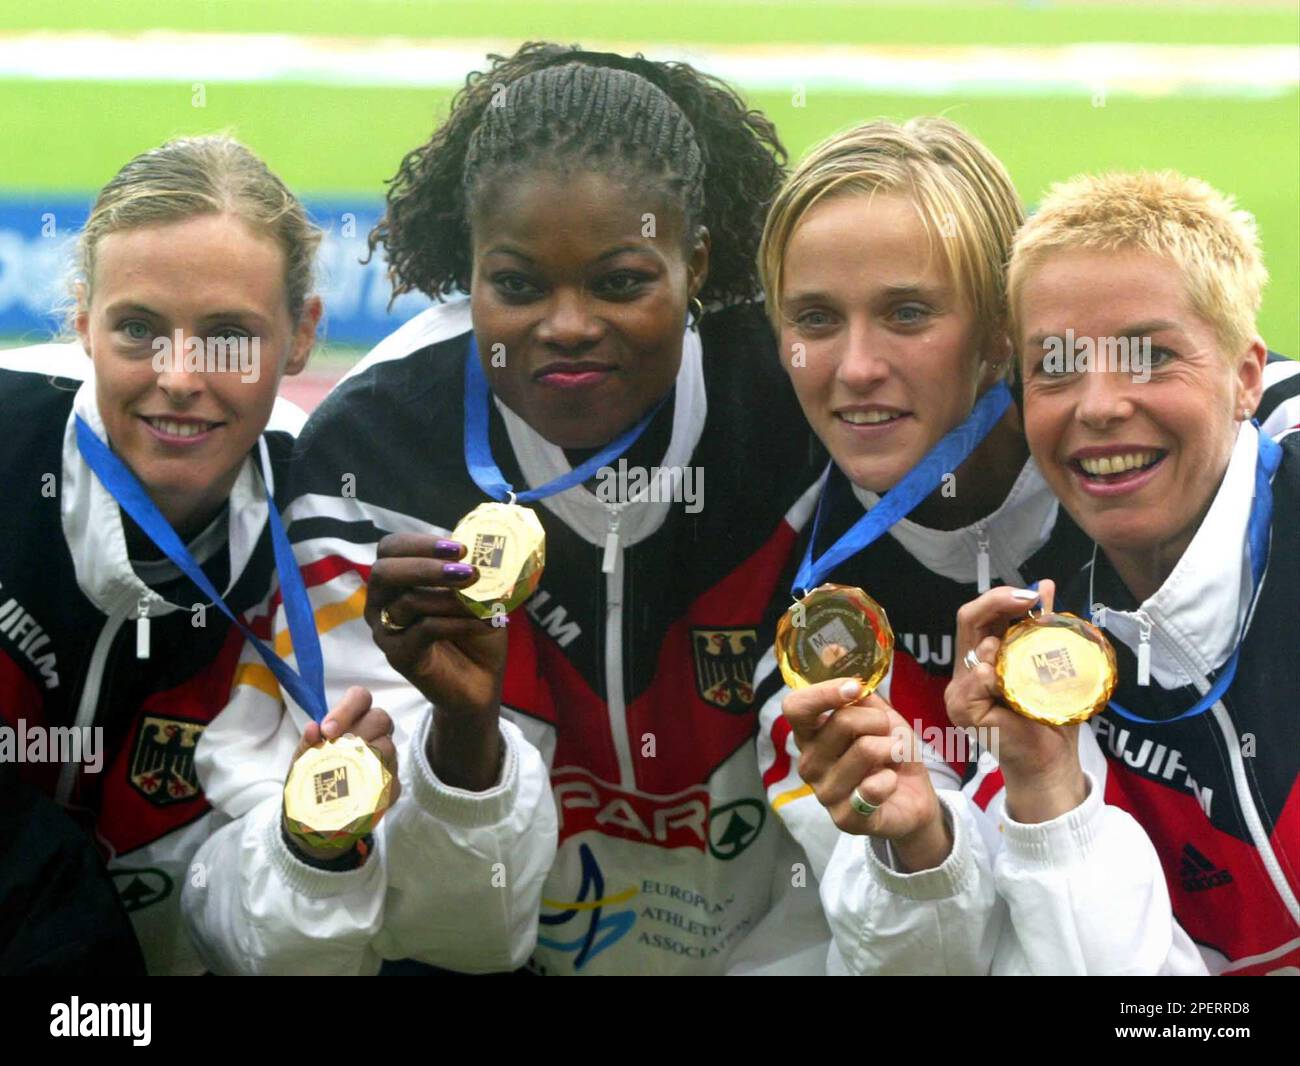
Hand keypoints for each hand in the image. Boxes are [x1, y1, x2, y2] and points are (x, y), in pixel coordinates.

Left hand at [282, 685, 398, 861]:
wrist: (314, 822)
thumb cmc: (310, 781)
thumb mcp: (302, 763)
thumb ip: (306, 745)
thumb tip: (311, 728)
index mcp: (352, 722)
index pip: (360, 698)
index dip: (348, 709)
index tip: (328, 731)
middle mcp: (373, 736)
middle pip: (381, 718)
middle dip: (359, 730)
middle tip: (335, 749)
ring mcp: (386, 761)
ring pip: (389, 747)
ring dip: (366, 757)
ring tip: (344, 773)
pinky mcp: (391, 787)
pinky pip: (391, 782)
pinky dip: (373, 789)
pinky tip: (356, 797)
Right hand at [365, 534, 508, 790]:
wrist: (480, 681)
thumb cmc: (473, 629)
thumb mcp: (474, 592)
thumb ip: (468, 568)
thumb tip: (479, 541)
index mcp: (395, 581)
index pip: (390, 549)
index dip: (420, 543)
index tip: (459, 547)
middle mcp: (381, 604)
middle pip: (384, 572)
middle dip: (426, 566)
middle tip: (467, 570)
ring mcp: (387, 632)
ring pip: (408, 601)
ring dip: (452, 597)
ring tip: (485, 599)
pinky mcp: (400, 657)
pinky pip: (425, 629)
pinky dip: (459, 621)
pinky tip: (486, 620)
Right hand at [782, 679, 951, 871]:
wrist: (913, 797)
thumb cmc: (889, 751)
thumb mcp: (878, 714)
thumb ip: (858, 690)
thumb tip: (834, 649)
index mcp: (809, 735)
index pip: (795, 707)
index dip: (825, 693)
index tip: (855, 688)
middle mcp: (809, 763)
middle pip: (842, 722)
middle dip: (879, 721)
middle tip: (887, 734)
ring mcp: (824, 793)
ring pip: (865, 750)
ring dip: (892, 748)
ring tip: (891, 758)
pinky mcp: (845, 819)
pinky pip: (873, 787)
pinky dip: (892, 778)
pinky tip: (889, 783)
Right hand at [946, 579, 1086, 822]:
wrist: (1050, 760)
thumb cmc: (1049, 716)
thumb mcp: (1048, 664)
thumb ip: (1041, 627)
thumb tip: (1046, 586)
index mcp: (981, 656)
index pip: (979, 615)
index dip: (1000, 597)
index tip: (1034, 594)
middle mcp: (965, 670)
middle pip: (968, 620)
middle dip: (997, 602)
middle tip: (1030, 600)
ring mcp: (959, 690)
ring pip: (975, 648)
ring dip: (1005, 646)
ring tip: (1030, 659)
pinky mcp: (962, 709)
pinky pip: (976, 681)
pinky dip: (995, 677)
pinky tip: (1009, 683)